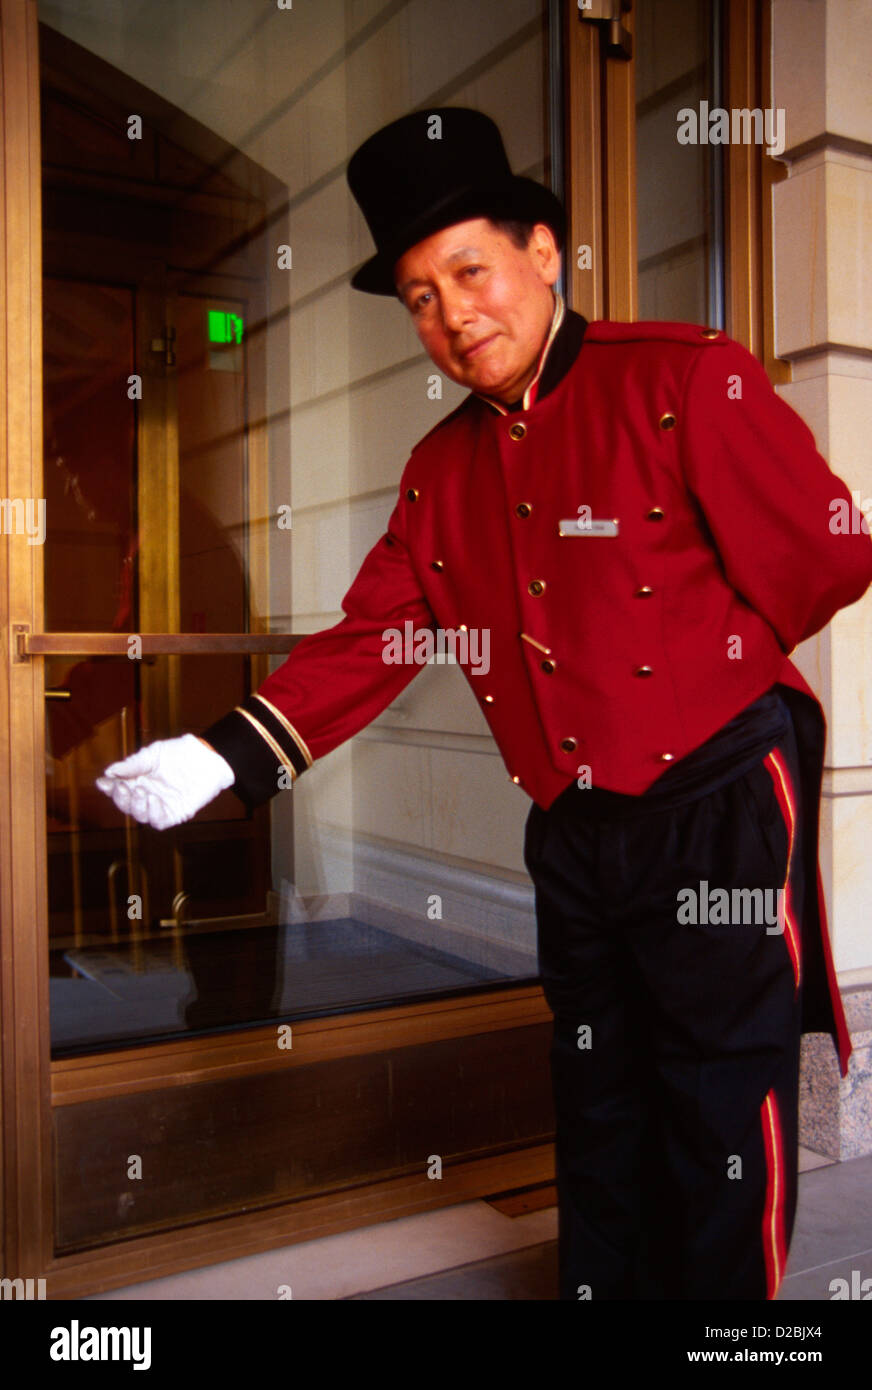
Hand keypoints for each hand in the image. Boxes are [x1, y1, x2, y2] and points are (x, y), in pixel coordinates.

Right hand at [96, 734, 234, 829]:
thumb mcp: (154, 754)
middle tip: (123, 787)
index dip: (109, 788)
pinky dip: (152, 813)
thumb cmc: (180, 753)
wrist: (207, 757)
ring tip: (141, 792)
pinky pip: (158, 821)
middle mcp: (146, 794)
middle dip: (120, 798)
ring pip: (140, 815)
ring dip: (135, 806)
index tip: (103, 782)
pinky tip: (153, 800)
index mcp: (138, 780)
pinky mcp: (174, 813)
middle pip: (126, 804)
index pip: (117, 788)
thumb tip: (109, 772)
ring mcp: (160, 805)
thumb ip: (133, 764)